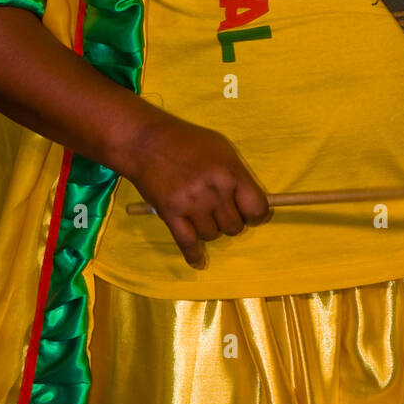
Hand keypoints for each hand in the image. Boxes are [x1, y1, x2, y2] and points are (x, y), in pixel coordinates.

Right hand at [122, 115, 269, 268]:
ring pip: (212, 235)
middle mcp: (214, 190)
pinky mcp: (171, 214)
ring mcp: (192, 203)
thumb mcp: (221, 149)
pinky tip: (199, 262)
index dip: (256, 215)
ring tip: (200, 214)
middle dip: (230, 222)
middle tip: (220, 211)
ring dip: (209, 229)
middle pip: (235, 226)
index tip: (250, 215)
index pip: (257, 208)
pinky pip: (188, 243)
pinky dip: (194, 255)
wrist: (146, 141)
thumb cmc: (187, 142)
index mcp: (230, 172)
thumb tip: (250, 202)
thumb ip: (237, 175)